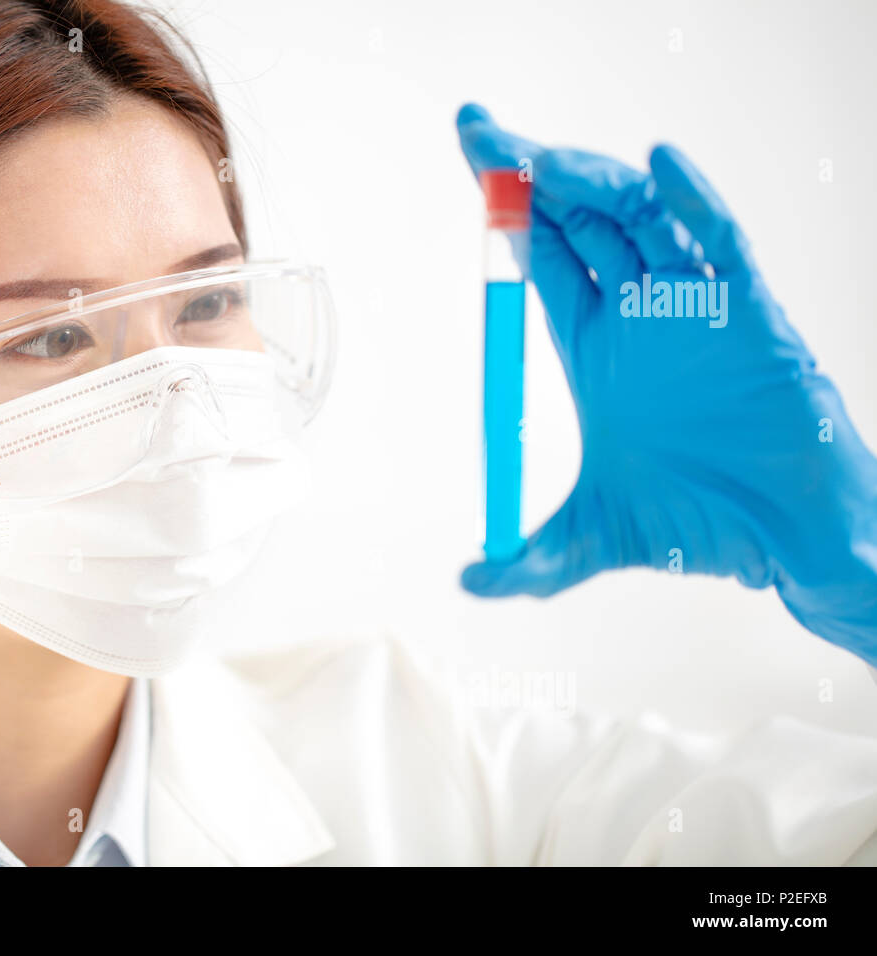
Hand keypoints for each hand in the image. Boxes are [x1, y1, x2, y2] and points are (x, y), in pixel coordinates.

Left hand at [455, 103, 876, 664]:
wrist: (785, 542)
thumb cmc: (700, 527)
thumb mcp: (593, 540)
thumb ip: (531, 559)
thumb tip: (467, 581)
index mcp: (594, 350)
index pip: (539, 259)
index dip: (503, 210)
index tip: (470, 156)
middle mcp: (638, 318)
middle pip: (578, 222)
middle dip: (528, 174)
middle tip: (478, 132)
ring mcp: (692, 311)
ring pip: (640, 220)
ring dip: (590, 183)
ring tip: (536, 160)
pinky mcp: (752, 318)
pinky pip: (723, 247)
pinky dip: (694, 205)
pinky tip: (658, 166)